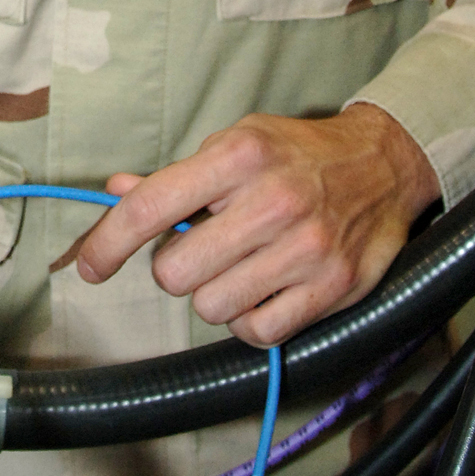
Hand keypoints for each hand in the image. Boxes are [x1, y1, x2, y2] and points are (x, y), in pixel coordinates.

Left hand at [75, 104, 440, 346]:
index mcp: (239, 156)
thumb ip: (177, 177)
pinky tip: (265, 289)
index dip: (108, 243)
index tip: (90, 266)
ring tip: (240, 266)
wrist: (384, 164)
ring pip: (211, 308)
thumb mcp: (237, 143)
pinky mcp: (332, 288)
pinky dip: (250, 320)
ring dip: (215, 294)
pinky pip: (257, 332)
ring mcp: (305, 248)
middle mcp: (272, 201)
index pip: (151, 208)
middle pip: (175, 272)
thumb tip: (116, 192)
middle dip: (177, 267)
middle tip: (203, 249)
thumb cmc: (298, 154)